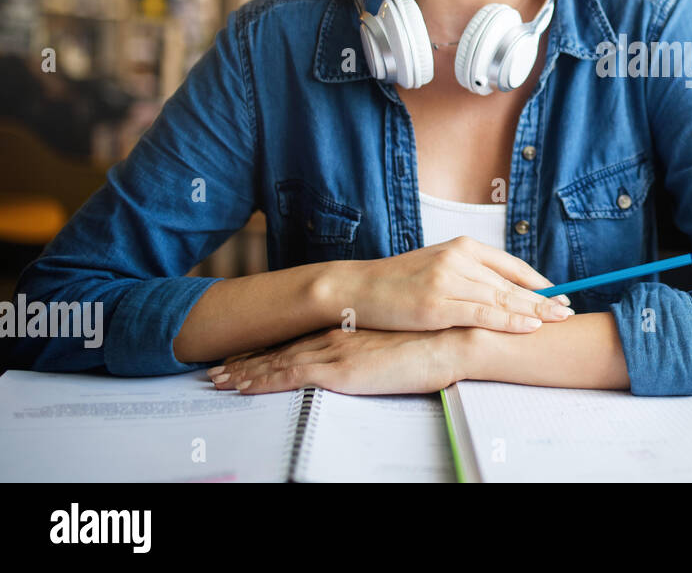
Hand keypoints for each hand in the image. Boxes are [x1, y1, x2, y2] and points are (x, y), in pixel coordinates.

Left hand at [206, 327, 469, 394]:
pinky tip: (240, 387)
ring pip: (275, 362)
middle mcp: (335, 336)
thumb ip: (379, 347)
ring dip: (243, 372)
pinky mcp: (337, 370)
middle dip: (246, 359)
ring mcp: (334, 352)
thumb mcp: (399, 341)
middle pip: (280, 349)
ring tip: (216, 379)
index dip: (270, 347)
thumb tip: (375, 356)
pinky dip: (260, 381)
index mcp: (350, 329)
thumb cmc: (435, 343)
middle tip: (217, 366)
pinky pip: (287, 377)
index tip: (247, 352)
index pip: (300, 338)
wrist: (450, 341)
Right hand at [325, 235, 572, 333]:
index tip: (560, 295)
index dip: (538, 283)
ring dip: (534, 311)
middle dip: (544, 299)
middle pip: (511, 283)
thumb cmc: (399, 281)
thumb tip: (503, 291)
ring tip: (558, 321)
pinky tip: (529, 326)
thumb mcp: (438, 266)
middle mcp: (459, 259)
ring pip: (502, 298)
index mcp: (462, 246)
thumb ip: (469, 273)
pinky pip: (483, 314)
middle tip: (569, 312)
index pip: (511, 265)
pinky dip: (509, 321)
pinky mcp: (438, 304)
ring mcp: (448, 281)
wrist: (358, 288)